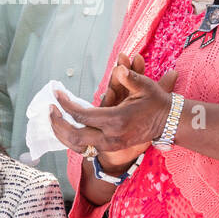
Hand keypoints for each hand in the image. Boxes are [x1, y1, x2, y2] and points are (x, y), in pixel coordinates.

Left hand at [49, 53, 178, 171]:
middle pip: (75, 136)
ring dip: (62, 134)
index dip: (66, 103)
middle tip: (50, 109)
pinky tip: (65, 129)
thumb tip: (119, 68)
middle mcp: (111, 137)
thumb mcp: (145, 87)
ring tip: (53, 119)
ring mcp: (110, 146)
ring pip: (77, 146)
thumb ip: (130, 78)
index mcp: (116, 121)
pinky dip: (71, 140)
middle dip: (58, 123)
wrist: (168, 122)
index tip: (56, 93)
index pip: (82, 114)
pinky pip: (84, 148)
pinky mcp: (110, 148)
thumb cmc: (156, 101)